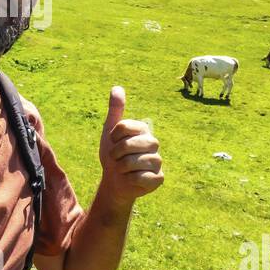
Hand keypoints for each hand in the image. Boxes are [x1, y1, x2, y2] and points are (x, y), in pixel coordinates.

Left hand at [97, 86, 162, 205]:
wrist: (114, 181)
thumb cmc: (113, 155)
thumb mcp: (110, 132)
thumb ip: (115, 110)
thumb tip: (117, 87)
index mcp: (143, 129)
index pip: (123, 126)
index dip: (113, 137)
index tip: (113, 142)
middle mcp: (153, 143)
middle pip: (128, 144)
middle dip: (116, 153)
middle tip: (116, 159)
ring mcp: (158, 161)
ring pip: (134, 162)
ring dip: (121, 168)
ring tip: (123, 170)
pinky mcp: (159, 178)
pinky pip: (141, 177)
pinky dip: (130, 180)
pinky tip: (131, 179)